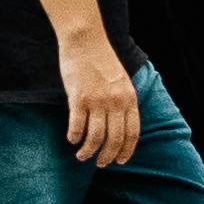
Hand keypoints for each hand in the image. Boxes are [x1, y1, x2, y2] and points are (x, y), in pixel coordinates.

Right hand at [61, 34, 141, 168]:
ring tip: (82, 156)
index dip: (126, 151)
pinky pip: (77, 126)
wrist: (86, 40)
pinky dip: (74, 137)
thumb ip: (122, 101)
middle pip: (114, 139)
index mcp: (129, 98)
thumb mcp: (122, 81)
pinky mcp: (79, 98)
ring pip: (95, 137)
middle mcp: (116, 102)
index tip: (120, 161)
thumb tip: (119, 125)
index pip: (132, 133)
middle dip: (107, 156)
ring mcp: (97, 101)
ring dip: (88, 151)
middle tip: (100, 163)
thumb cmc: (102, 60)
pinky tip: (72, 139)